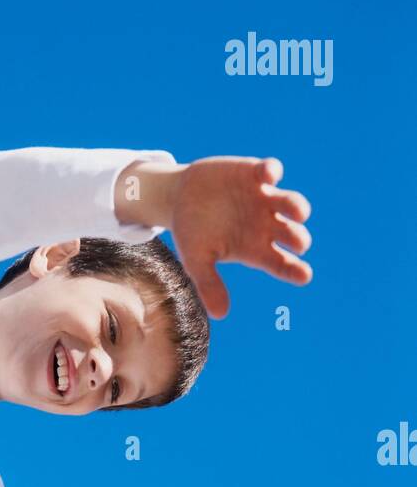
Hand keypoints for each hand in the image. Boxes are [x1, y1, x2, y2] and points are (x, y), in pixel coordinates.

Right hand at [167, 155, 312, 318]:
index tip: (305, 276)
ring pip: (290, 203)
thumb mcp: (196, 260)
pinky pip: (270, 171)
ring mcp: (263, 198)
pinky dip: (271, 171)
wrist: (180, 198)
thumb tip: (220, 315)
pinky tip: (267, 175)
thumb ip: (209, 284)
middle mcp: (266, 225)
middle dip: (298, 238)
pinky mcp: (255, 173)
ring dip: (296, 206)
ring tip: (297, 212)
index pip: (282, 264)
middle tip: (298, 243)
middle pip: (292, 234)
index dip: (295, 270)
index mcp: (256, 250)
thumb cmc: (192, 234)